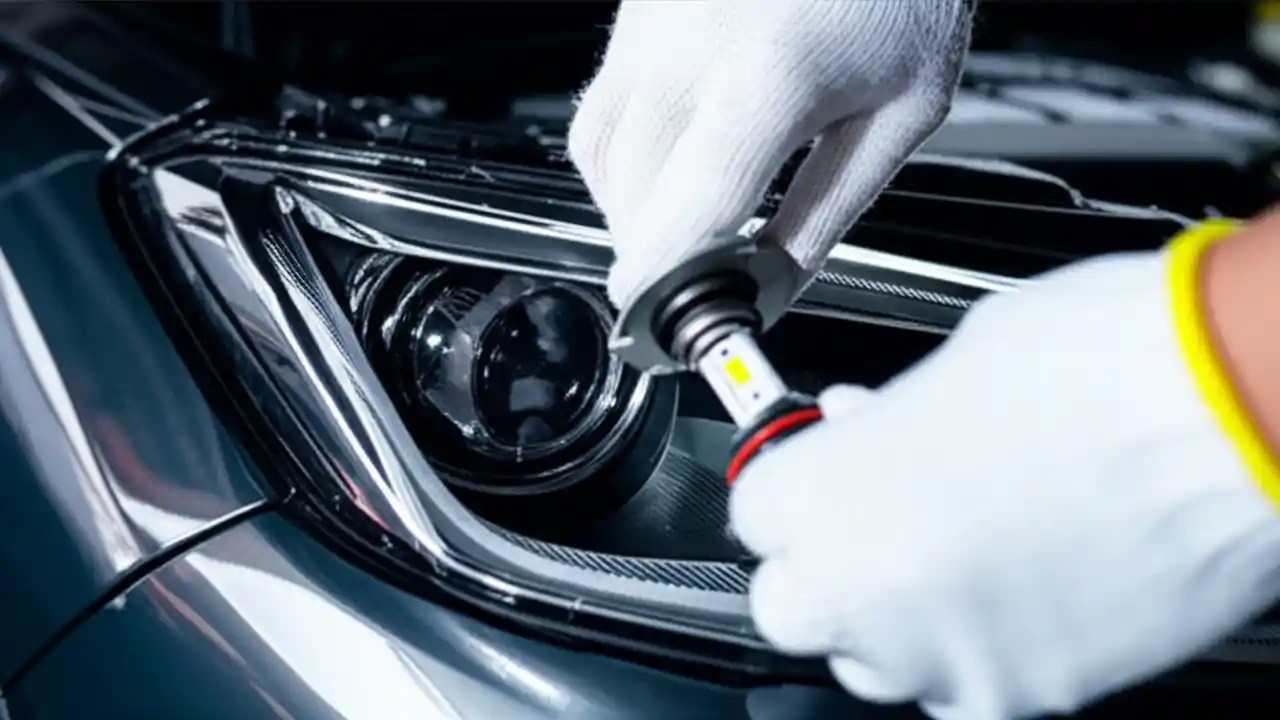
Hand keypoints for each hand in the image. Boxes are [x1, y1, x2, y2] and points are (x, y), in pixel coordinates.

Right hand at [568, 0, 971, 308]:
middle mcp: (692, 42)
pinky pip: (602, 107)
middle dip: (655, 251)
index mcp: (776, 70)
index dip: (671, 274)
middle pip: (634, 188)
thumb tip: (771, 284)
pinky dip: (619, 158)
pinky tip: (667, 167)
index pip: (697, 200)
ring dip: (629, 209)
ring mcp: (653, 23)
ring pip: (601, 152)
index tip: (665, 317)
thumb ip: (830, 207)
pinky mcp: (637, 14)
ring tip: (685, 225)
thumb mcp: (901, 110)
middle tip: (695, 277)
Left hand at [729, 246, 1279, 719]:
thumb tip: (860, 430)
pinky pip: (965, 684)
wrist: (1234, 407)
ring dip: (894, 611)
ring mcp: (953, 657)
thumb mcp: (949, 365)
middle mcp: (873, 596)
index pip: (757, 514)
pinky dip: (974, 644)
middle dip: (824, 561)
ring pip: (873, 660)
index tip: (822, 468)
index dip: (796, 483)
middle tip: (875, 512)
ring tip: (960, 545)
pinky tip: (1019, 584)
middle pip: (793, 604)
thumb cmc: (1101, 363)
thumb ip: (880, 423)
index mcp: (829, 501)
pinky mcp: (1036, 693)